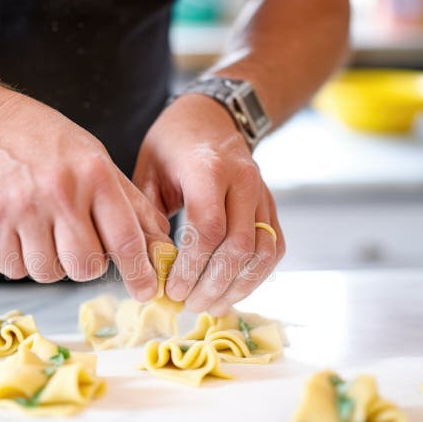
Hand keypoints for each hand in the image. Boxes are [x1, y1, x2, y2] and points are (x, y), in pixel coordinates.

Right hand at [0, 90, 169, 300]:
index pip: (126, 239)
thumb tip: (161, 243)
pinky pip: (13, 269)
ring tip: (43, 232)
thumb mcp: (97, 160)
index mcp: (94, 175)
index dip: (139, 272)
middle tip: (76, 242)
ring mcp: (21, 209)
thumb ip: (130, 204)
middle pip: (85, 267)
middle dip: (86, 264)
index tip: (146, 290)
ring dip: (50, 263)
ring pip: (48, 273)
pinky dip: (19, 260)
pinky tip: (19, 233)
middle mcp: (59, 192)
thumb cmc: (48, 144)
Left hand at [133, 93, 284, 314]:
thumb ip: (148, 214)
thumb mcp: (148, 169)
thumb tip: (149, 266)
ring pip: (263, 251)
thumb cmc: (172, 144)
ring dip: (238, 286)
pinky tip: (232, 290)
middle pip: (238, 246)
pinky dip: (257, 275)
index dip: (191, 266)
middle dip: (212, 283)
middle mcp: (244, 181)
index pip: (208, 227)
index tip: (172, 289)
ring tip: (210, 305)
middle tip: (188, 304)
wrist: (213, 116)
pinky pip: (274, 247)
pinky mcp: (272, 206)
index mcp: (209, 168)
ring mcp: (263, 194)